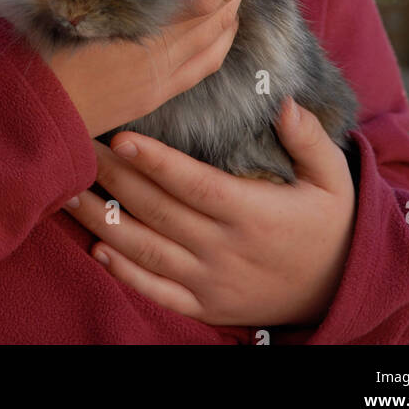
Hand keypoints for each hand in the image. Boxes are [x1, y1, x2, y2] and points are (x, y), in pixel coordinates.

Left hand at [62, 97, 356, 328]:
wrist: (339, 291)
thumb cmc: (330, 224)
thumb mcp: (333, 178)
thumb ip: (309, 138)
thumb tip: (284, 102)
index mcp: (252, 213)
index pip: (195, 184)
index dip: (156, 162)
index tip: (122, 136)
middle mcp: (225, 249)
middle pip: (159, 211)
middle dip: (115, 179)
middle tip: (79, 146)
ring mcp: (212, 281)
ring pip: (147, 251)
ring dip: (104, 221)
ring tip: (68, 192)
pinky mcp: (205, 306)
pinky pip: (158, 292)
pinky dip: (124, 273)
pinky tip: (96, 248)